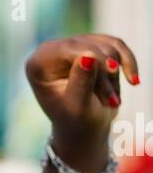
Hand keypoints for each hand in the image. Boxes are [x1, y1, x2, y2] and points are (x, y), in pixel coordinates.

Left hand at [25, 34, 139, 165]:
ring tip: (112, 100)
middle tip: (113, 101)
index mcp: (38, 64)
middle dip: (105, 73)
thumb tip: (87, 55)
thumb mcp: (78, 106)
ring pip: (106, 45)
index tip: (113, 70)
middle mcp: (51, 50)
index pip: (69, 48)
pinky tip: (133, 80)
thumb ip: (81, 82)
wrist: (84, 127)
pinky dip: (127, 62)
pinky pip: (115, 44)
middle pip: (89, 45)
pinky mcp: (90, 45)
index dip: (94, 57)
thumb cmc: (76, 121)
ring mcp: (71, 46)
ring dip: (115, 73)